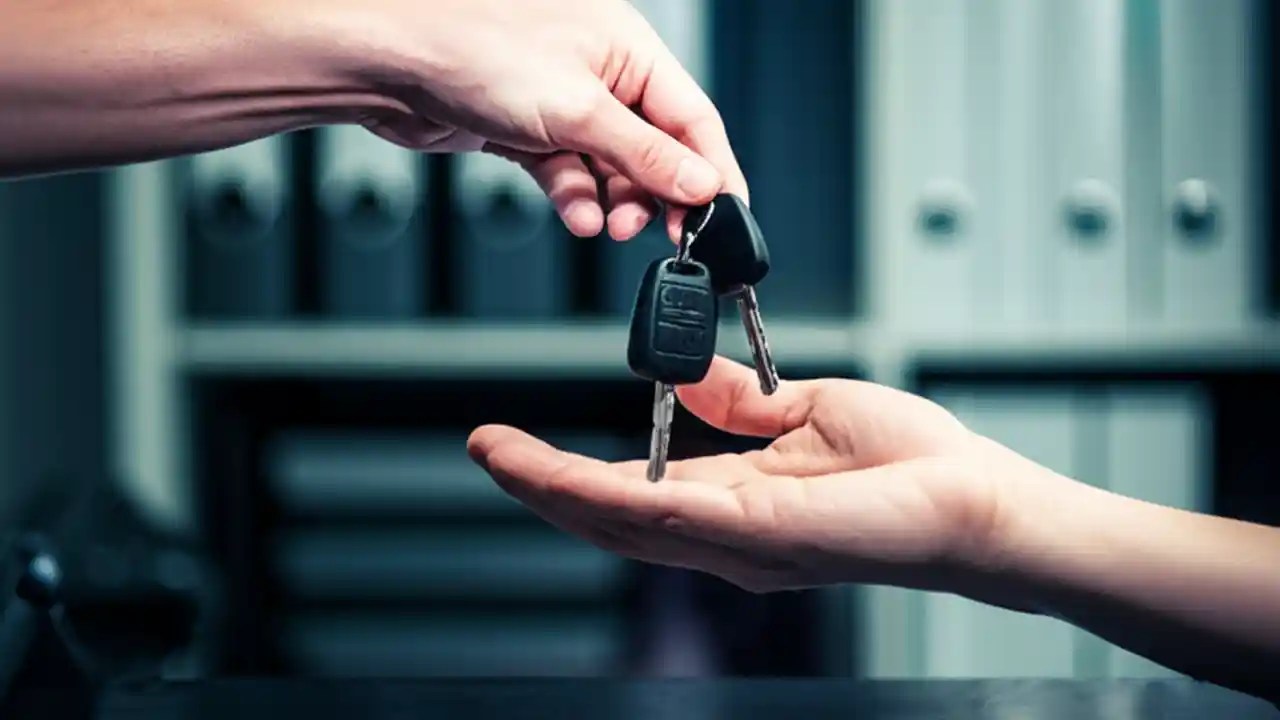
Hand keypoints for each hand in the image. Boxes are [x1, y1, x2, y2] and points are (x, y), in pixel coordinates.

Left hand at [355, 0, 747, 241]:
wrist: (391, 63)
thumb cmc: (474, 49)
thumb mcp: (579, 111)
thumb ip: (646, 155)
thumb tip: (702, 184)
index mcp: (629, 49)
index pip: (693, 118)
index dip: (713, 171)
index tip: (725, 219)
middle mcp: (601, 73)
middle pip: (654, 148)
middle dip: (657, 195)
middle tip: (661, 233)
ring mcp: (563, 102)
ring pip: (611, 168)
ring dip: (614, 201)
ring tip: (609, 224)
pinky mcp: (529, 130)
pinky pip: (569, 173)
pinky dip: (575, 197)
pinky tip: (576, 215)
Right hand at [467, 357, 1065, 599]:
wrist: (977, 501)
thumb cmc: (913, 466)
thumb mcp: (808, 412)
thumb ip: (742, 405)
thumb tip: (690, 376)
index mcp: (735, 502)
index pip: (634, 492)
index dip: (569, 471)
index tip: (522, 442)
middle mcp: (723, 535)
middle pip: (608, 516)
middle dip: (538, 485)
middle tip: (485, 447)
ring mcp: (736, 543)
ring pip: (619, 522)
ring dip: (549, 491)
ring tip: (498, 455)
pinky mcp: (758, 536)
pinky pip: (663, 516)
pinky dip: (602, 497)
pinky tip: (560, 474)